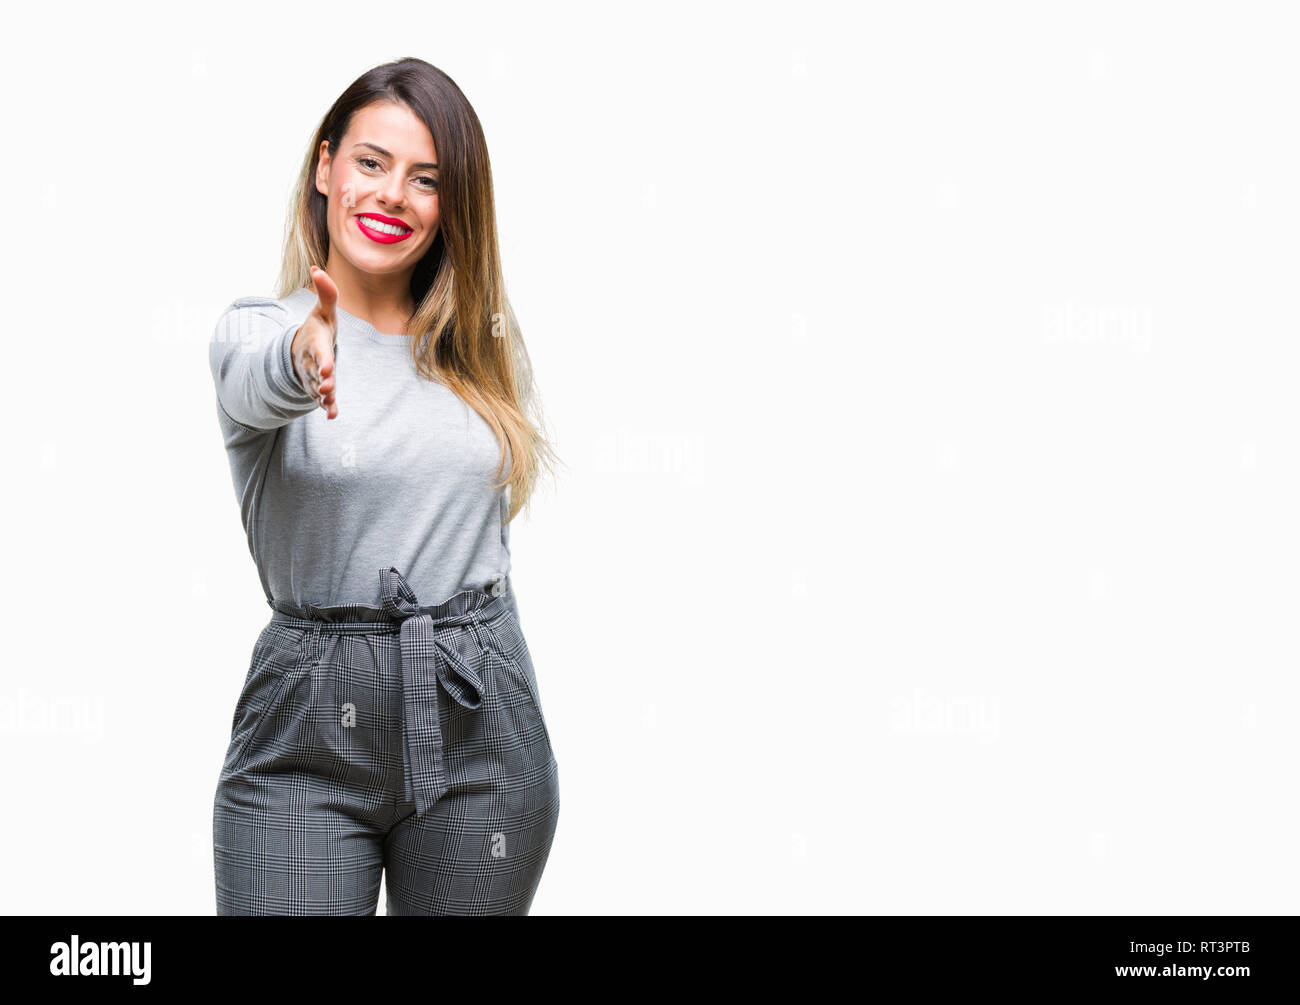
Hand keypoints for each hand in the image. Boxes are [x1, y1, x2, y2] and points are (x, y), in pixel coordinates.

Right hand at [292, 265, 339, 418]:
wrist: (303, 349)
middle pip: (317, 372)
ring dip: (323, 396)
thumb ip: (326, 293)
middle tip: (328, 387)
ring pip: (318, 388)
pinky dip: (328, 408)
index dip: (323, 359)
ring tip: (328, 402)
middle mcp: (312, 361)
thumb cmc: (319, 329)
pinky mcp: (319, 388)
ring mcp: (314, 377)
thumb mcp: (324, 312)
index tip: (328, 367)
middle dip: (322, 380)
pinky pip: (323, 400)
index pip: (319, 351)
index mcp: (315, 343)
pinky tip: (333, 416)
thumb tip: (317, 267)